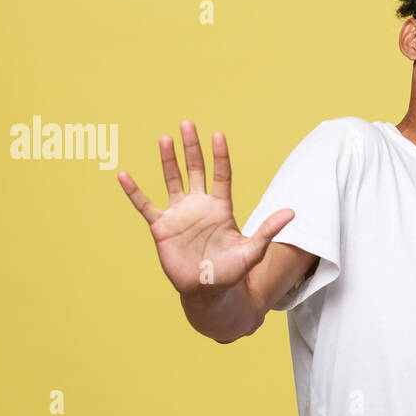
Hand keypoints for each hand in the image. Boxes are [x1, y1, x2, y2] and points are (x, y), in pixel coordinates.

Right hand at [117, 120, 293, 297]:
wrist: (207, 291)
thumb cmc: (231, 272)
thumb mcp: (252, 251)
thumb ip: (268, 230)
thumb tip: (292, 212)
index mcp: (221, 208)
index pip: (221, 175)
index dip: (220, 156)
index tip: (218, 135)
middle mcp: (199, 206)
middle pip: (195, 170)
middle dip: (192, 148)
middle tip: (187, 124)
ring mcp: (179, 215)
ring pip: (172, 181)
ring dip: (168, 161)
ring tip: (165, 138)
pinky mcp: (161, 227)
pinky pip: (145, 206)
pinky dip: (134, 192)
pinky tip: (124, 175)